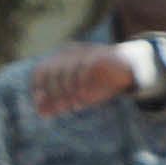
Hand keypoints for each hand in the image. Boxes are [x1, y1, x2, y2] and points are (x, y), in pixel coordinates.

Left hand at [25, 42, 140, 118]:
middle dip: (53, 94)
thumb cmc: (98, 82)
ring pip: (65, 72)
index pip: (39, 71)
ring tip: (74, 106)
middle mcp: (69, 52)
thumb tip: (41, 113)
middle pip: (49, 72)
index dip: (38, 90)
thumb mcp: (76, 96)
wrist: (127, 70)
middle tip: (61, 109)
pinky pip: (83, 70)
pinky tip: (83, 99)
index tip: (43, 107)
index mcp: (60, 58)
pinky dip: (81, 87)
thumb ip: (58, 103)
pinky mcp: (97, 55)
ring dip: (67, 93)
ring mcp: (83, 52)